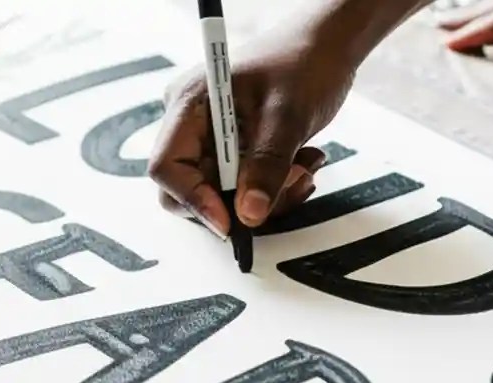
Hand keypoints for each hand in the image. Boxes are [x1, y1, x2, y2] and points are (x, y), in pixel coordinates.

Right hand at [148, 33, 355, 234]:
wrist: (325, 48)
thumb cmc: (303, 63)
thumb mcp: (288, 115)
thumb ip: (266, 165)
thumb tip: (248, 214)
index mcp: (189, 104)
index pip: (167, 166)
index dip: (194, 199)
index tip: (231, 223)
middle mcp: (192, 124)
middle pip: (192, 189)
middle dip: (241, 200)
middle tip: (287, 183)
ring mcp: (211, 139)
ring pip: (224, 195)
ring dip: (270, 194)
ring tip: (304, 167)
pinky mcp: (234, 151)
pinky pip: (243, 188)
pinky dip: (275, 187)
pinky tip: (302, 164)